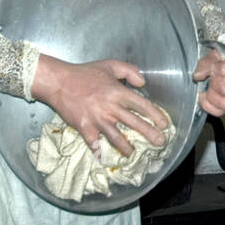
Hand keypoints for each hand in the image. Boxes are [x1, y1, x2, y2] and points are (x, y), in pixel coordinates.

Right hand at [31, 54, 169, 156]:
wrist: (59, 82)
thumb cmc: (85, 73)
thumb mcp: (110, 65)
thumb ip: (130, 71)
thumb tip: (142, 83)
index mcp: (118, 92)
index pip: (143, 106)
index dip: (156, 116)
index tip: (165, 124)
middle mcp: (111, 107)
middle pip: (135, 123)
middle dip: (150, 134)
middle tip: (161, 143)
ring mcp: (98, 119)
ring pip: (117, 137)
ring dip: (127, 147)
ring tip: (134, 153)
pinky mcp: (85, 128)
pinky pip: (94, 143)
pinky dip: (99, 152)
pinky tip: (104, 159)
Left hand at [193, 42, 224, 115]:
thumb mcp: (216, 53)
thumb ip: (206, 62)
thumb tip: (198, 75)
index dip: (214, 69)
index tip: (212, 66)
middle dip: (213, 83)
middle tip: (210, 77)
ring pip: (224, 103)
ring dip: (211, 95)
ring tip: (209, 87)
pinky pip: (219, 111)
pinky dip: (208, 105)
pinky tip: (206, 96)